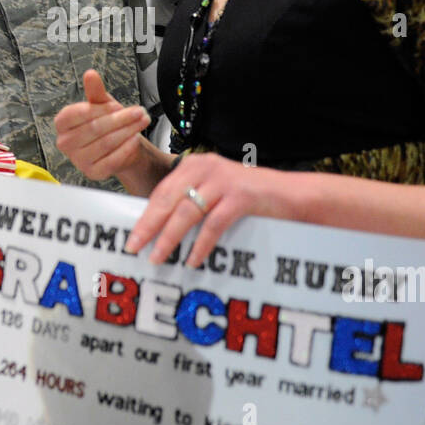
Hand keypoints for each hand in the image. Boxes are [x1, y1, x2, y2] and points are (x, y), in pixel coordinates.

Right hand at [54, 70, 148, 181]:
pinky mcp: (92, 172)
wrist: (120, 147)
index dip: (101, 109)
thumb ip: (95, 90)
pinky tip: (135, 139)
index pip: (80, 113)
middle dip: (121, 119)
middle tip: (139, 112)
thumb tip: (90, 74)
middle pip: (95, 128)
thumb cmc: (107, 123)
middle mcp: (65, 142)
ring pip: (105, 143)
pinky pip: (111, 160)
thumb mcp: (102, 104)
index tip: (118, 105)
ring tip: (142, 121)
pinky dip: (126, 149)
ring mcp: (78, 160)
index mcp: (62, 122)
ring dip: (127, 131)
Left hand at [127, 153, 290, 267]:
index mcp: (195, 165)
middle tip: (133, 247)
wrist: (292, 195)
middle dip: (149, 226)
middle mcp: (206, 168)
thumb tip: (159, 229)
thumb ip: (191, 201)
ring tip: (158, 257)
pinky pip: (213, 223)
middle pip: (168, 199)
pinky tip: (192, 259)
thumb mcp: (215, 192)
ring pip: (187, 212)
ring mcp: (224, 181)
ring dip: (170, 238)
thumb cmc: (251, 198)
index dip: (145, 215)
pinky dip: (201, 244)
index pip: (162, 191)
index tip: (132, 236)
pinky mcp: (241, 197)